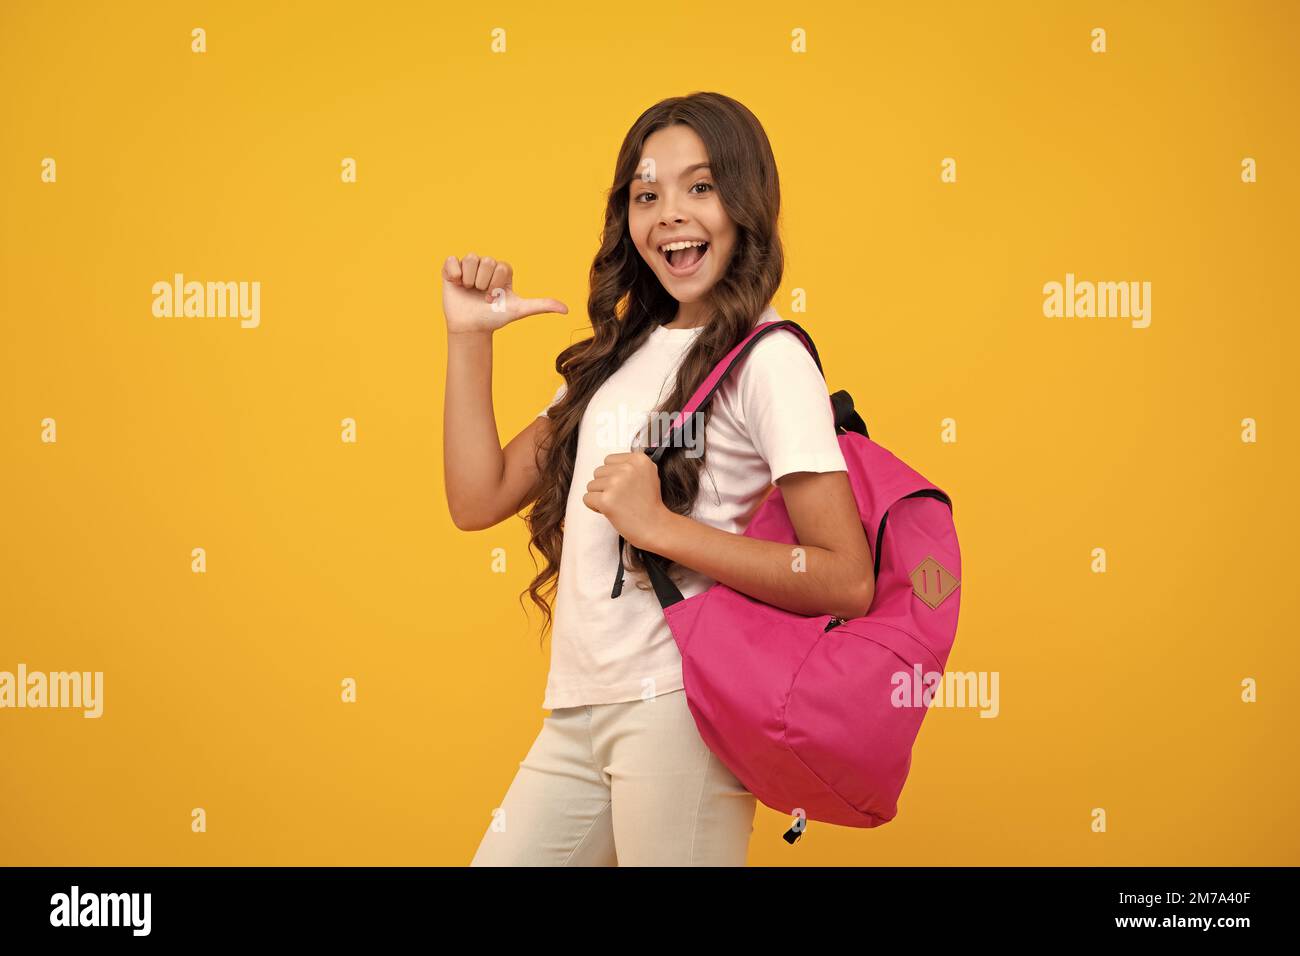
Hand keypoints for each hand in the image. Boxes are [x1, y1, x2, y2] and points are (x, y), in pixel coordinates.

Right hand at [440, 253, 567, 333]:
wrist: (471, 327)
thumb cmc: (494, 317)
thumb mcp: (519, 310)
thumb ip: (541, 305)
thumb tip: (567, 310)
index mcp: (503, 270)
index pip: (501, 266)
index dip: (496, 285)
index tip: (494, 298)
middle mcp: (487, 264)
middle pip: (486, 261)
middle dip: (483, 283)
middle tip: (480, 295)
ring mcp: (469, 265)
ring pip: (470, 259)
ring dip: (469, 280)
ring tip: (469, 290)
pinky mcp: (452, 268)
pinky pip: (452, 260)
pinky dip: (453, 274)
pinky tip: (456, 285)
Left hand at [582, 451, 669, 550]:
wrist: (655, 526)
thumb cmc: (650, 504)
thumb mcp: (649, 475)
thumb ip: (631, 466)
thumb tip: (610, 465)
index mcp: (638, 459)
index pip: (608, 460)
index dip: (613, 475)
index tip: (625, 487)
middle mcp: (627, 468)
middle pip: (598, 472)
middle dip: (605, 486)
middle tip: (621, 498)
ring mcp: (615, 483)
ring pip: (591, 485)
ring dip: (600, 496)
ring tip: (618, 505)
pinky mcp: (606, 500)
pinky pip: (587, 498)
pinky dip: (595, 507)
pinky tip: (610, 511)